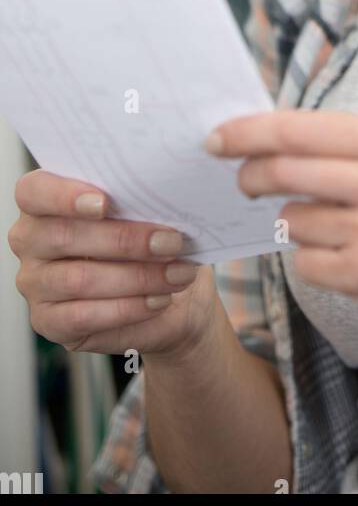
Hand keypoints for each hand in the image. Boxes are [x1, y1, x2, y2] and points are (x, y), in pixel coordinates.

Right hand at [9, 170, 216, 358]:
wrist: (170, 293)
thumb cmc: (153, 239)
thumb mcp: (150, 210)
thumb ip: (142, 196)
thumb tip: (169, 185)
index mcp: (45, 200)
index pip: (35, 190)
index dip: (64, 195)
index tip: (104, 203)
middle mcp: (31, 239)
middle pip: (64, 236)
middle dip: (124, 239)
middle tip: (170, 242)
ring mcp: (35, 282)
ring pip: (79, 279)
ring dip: (137, 276)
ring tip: (178, 274)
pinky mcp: (48, 321)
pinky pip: (84, 315)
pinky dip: (129, 307)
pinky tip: (159, 299)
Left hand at [206, 108, 357, 335]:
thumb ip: (342, 143)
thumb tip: (262, 134)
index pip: (301, 128)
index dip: (249, 132)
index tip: (218, 138)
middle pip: (285, 170)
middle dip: (251, 175)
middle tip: (244, 182)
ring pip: (292, 219)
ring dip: (294, 223)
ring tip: (329, 227)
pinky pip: (304, 261)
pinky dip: (311, 259)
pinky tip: (343, 258)